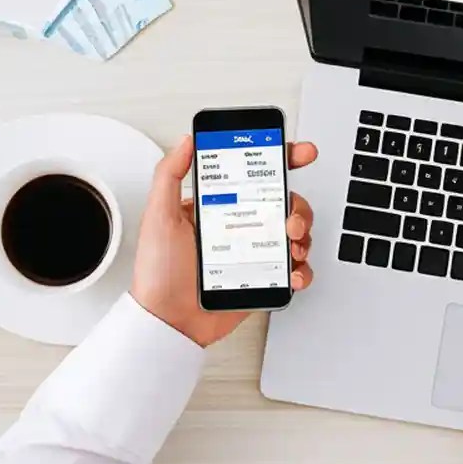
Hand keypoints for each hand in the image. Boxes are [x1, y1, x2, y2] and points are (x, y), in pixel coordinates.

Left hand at [130, 134, 317, 346]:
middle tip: (291, 218)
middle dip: (298, 205)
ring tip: (291, 245)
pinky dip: (303, 270)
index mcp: (219, 206)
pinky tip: (292, 272)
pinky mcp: (266, 279)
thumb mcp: (158, 216)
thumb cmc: (159, 274)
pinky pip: (296, 269)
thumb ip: (168, 174)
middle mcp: (241, 225)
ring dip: (304, 235)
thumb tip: (187, 141)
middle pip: (285, 202)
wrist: (168, 322)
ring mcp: (256, 252)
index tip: (300, 153)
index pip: (255, 174)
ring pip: (296, 233)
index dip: (282, 159)